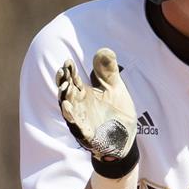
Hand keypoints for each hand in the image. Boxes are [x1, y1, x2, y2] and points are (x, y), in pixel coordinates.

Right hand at [55, 48, 136, 162]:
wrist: (125, 138)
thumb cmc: (117, 112)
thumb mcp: (115, 89)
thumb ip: (109, 72)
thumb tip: (104, 50)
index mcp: (84, 94)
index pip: (73, 80)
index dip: (69, 72)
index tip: (68, 62)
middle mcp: (80, 107)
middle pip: (67, 93)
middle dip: (64, 83)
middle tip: (63, 72)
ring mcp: (82, 121)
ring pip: (69, 110)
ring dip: (65, 100)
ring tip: (64, 88)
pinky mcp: (87, 136)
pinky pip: (78, 127)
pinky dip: (73, 119)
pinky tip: (69, 109)